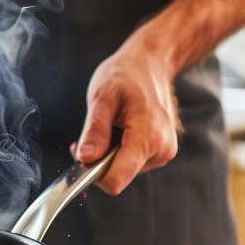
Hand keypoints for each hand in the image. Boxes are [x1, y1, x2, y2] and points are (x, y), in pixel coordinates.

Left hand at [74, 34, 180, 194]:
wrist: (151, 64)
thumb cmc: (127, 74)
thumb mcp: (102, 97)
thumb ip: (95, 130)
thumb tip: (85, 158)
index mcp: (148, 137)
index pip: (116, 180)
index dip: (92, 174)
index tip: (81, 156)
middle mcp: (160, 150)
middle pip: (117, 176)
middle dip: (98, 160)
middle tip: (92, 133)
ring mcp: (162, 152)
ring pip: (122, 170)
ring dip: (107, 154)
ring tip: (110, 125)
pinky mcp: (160, 152)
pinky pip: (130, 162)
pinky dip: (117, 151)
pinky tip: (119, 129)